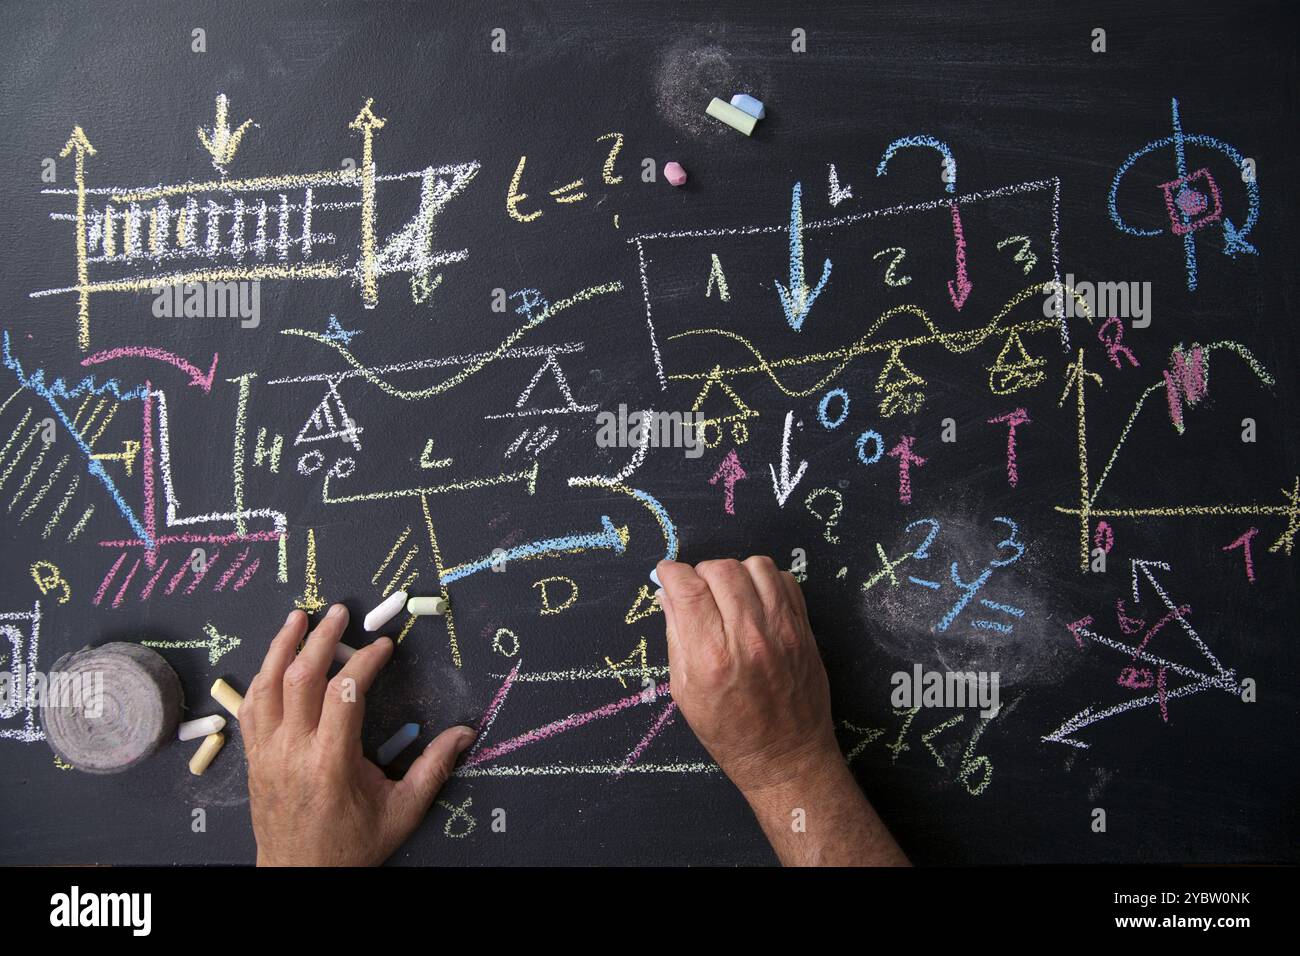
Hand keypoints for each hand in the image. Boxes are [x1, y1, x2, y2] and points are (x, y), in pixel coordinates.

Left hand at [240, 604, 476, 865]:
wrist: (299, 877)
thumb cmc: (351, 846)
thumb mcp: (402, 811)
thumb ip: (433, 768)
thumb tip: (466, 733)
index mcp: (330, 763)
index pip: (345, 692)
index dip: (366, 662)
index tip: (384, 647)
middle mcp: (292, 752)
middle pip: (300, 678)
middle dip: (322, 639)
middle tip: (340, 613)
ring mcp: (266, 753)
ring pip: (266, 686)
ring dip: (281, 647)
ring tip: (298, 618)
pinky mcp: (253, 757)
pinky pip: (250, 707)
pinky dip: (261, 676)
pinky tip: (273, 659)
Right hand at [655, 557, 837, 793]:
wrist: (786, 757)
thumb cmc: (730, 732)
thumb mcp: (684, 690)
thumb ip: (675, 635)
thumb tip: (666, 593)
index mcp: (712, 657)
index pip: (687, 588)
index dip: (670, 572)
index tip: (666, 575)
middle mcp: (749, 638)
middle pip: (721, 569)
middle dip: (701, 572)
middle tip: (698, 592)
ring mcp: (782, 631)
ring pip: (755, 565)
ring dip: (735, 573)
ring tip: (728, 597)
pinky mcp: (803, 630)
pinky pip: (785, 580)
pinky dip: (765, 582)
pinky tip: (755, 604)